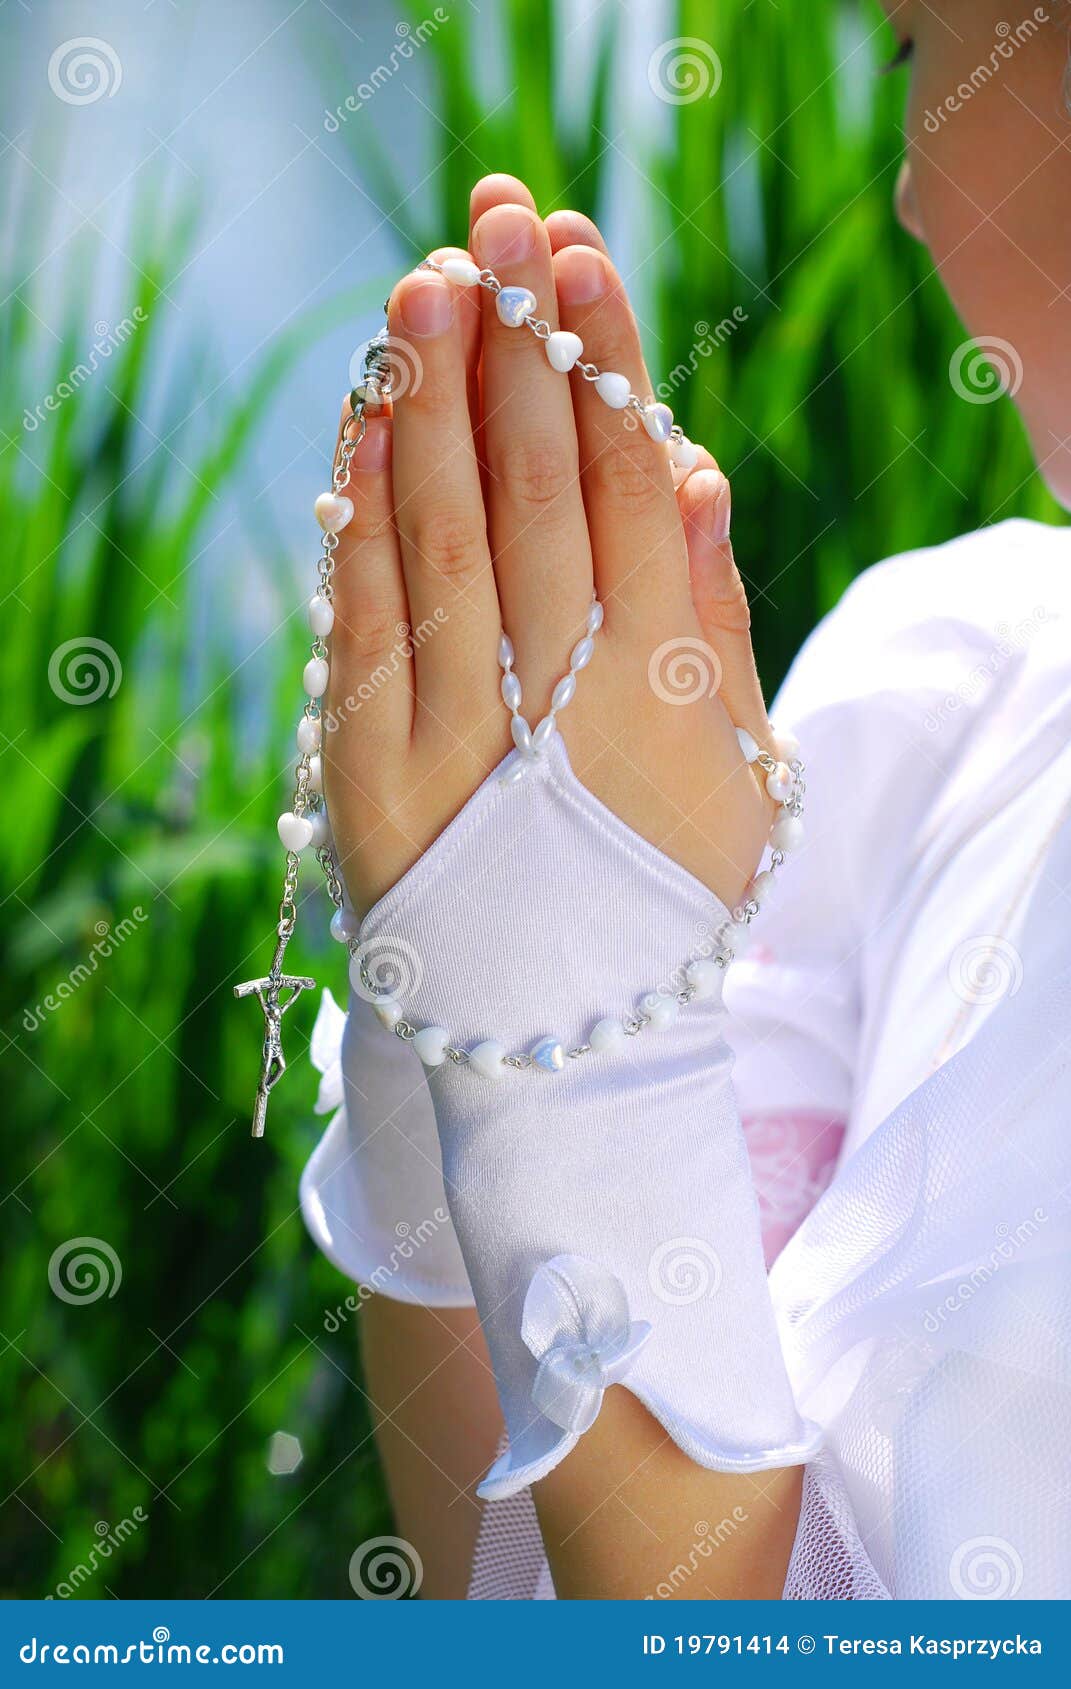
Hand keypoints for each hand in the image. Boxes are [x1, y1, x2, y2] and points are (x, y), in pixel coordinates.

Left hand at [324, 174, 775, 915]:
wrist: (554, 1038)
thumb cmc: (661, 891)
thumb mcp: (735, 771)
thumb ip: (714, 619)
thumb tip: (694, 467)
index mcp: (663, 692)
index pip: (629, 491)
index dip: (601, 365)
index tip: (581, 256)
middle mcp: (555, 702)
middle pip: (530, 490)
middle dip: (515, 344)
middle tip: (501, 219)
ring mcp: (448, 735)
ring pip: (435, 536)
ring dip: (428, 401)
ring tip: (427, 283)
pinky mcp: (361, 767)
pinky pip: (356, 616)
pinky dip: (357, 511)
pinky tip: (362, 417)